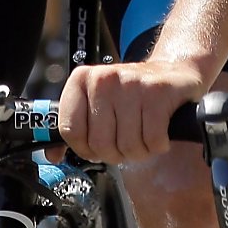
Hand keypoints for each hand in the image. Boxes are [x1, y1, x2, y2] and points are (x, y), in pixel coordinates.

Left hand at [59, 57, 203, 165]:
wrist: (175, 73)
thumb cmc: (132, 95)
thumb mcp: (98, 103)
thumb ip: (74, 127)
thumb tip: (52, 155)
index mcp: (82, 79)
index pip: (69, 130)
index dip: (84, 147)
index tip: (96, 146)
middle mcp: (104, 78)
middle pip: (99, 144)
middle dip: (116, 153)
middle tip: (126, 140)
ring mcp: (131, 83)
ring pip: (128, 146)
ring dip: (140, 151)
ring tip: (144, 135)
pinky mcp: (158, 92)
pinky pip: (152, 140)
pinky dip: (158, 145)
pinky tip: (159, 132)